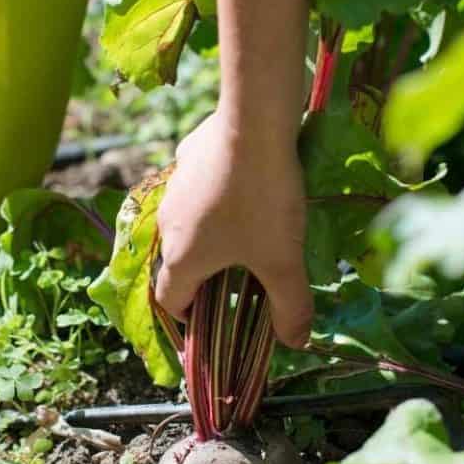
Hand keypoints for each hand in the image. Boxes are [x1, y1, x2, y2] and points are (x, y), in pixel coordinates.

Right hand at [155, 108, 312, 347]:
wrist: (253, 120)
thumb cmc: (263, 199)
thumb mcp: (284, 259)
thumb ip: (291, 307)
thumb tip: (295, 343)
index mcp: (182, 257)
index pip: (170, 301)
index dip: (191, 318)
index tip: (216, 319)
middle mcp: (168, 223)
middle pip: (181, 262)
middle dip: (208, 276)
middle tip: (246, 279)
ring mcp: (175, 186)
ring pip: (190, 222)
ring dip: (213, 235)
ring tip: (253, 232)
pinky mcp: (189, 155)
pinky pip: (199, 187)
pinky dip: (218, 196)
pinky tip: (250, 187)